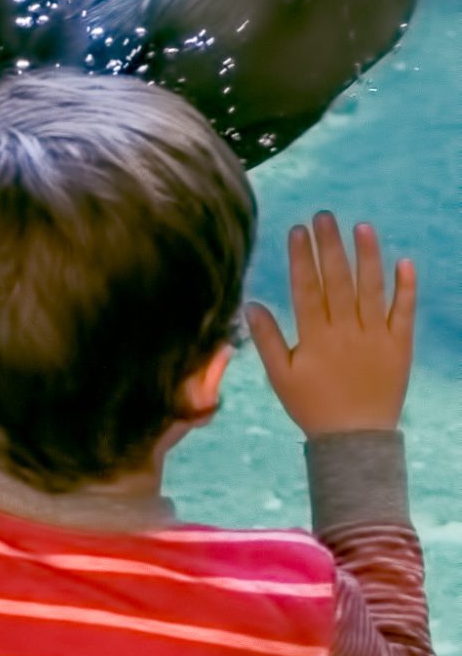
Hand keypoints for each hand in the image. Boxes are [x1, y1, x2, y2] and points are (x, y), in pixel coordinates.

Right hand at [246, 213, 415, 436]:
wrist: (356, 440)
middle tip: (324, 215)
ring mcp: (376, 338)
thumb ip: (267, 340)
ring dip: (367, 256)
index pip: (307, 289)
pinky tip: (404, 261)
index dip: (302, 259)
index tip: (297, 230)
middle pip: (338, 281)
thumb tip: (250, 304)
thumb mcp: (281, 378)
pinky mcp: (399, 346)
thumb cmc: (313, 408)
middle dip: (330, 246)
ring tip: (362, 227)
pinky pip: (404, 312)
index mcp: (315, 339)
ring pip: (371, 289)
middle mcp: (346, 333)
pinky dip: (405, 287)